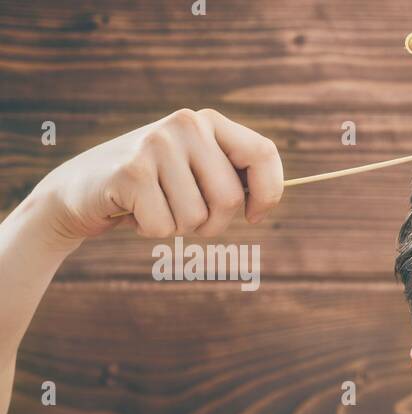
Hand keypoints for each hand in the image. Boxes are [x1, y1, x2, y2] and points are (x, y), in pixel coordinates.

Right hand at [27, 108, 283, 246]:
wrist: (78, 190)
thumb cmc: (152, 188)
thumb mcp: (195, 173)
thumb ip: (231, 178)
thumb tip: (266, 201)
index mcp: (207, 122)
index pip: (264, 154)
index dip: (268, 194)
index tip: (254, 216)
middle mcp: (185, 125)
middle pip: (230, 199)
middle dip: (213, 224)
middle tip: (184, 215)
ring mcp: (156, 145)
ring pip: (196, 218)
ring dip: (178, 227)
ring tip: (154, 206)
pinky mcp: (130, 172)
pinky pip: (164, 226)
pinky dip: (150, 230)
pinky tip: (132, 210)